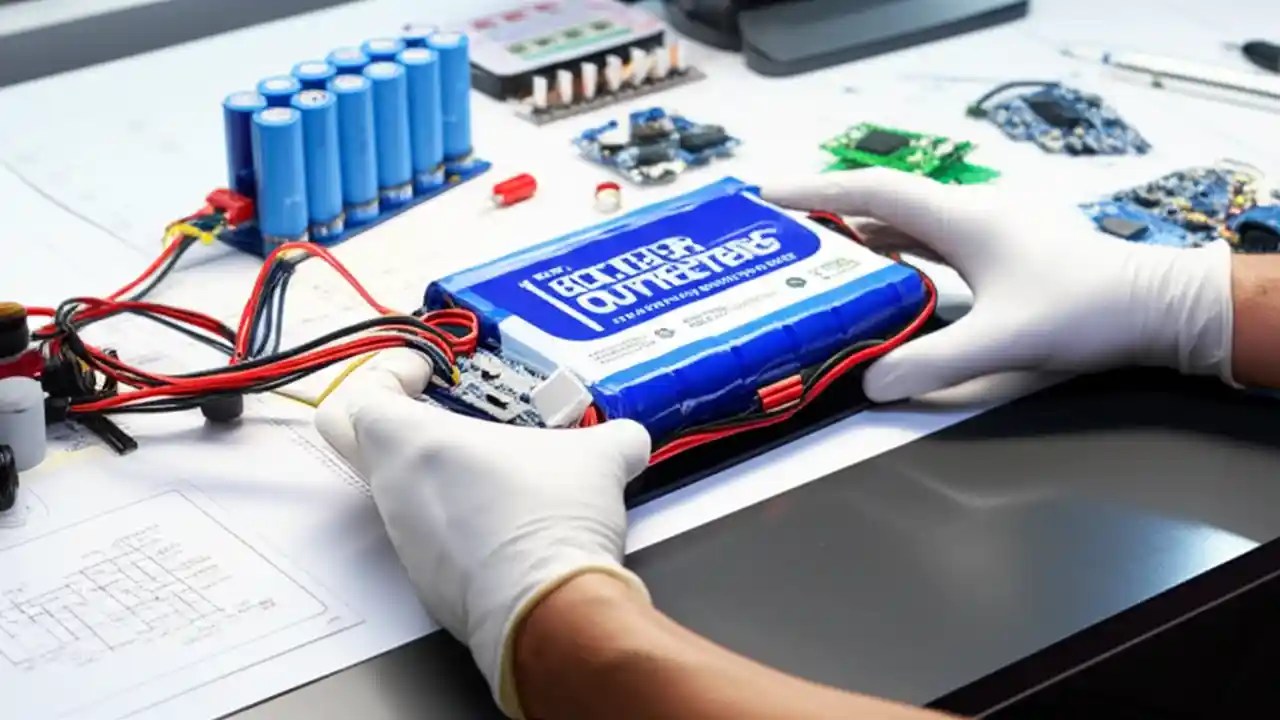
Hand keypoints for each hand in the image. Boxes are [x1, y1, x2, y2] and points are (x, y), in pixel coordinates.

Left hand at [315, 350, 651, 717]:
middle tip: (425, 406)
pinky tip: (501, 517)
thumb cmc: (549, 522)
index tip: (425, 369)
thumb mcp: (596, 458)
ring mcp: (406, 538)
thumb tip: (628, 440)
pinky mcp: (427, 579)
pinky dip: (451, 517)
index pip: (363, 391)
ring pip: (392, 488)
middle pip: (349, 438)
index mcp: (414, 443)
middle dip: (381, 414)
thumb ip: (612, 437)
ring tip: (487, 466)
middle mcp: (395, 490)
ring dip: (428, 471)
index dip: (389, 370)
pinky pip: (424, 532)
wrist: (549, 610)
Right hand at [764, 169, 1234, 400]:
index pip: (874, 194)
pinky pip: (934, 241)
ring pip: (910, 224)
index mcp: (964, 219)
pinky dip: (899, 252)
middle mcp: (972, 214)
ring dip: (865, 236)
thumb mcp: (1002, 343)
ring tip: (819, 256)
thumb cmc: (1086, 311)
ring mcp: (991, 228)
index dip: (817, 192)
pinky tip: (884, 275)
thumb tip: (871, 384)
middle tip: (785, 234)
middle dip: (830, 215)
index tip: (769, 196)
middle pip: (885, 205)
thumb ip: (931, 364)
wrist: (1155, 307)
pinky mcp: (1004, 248)